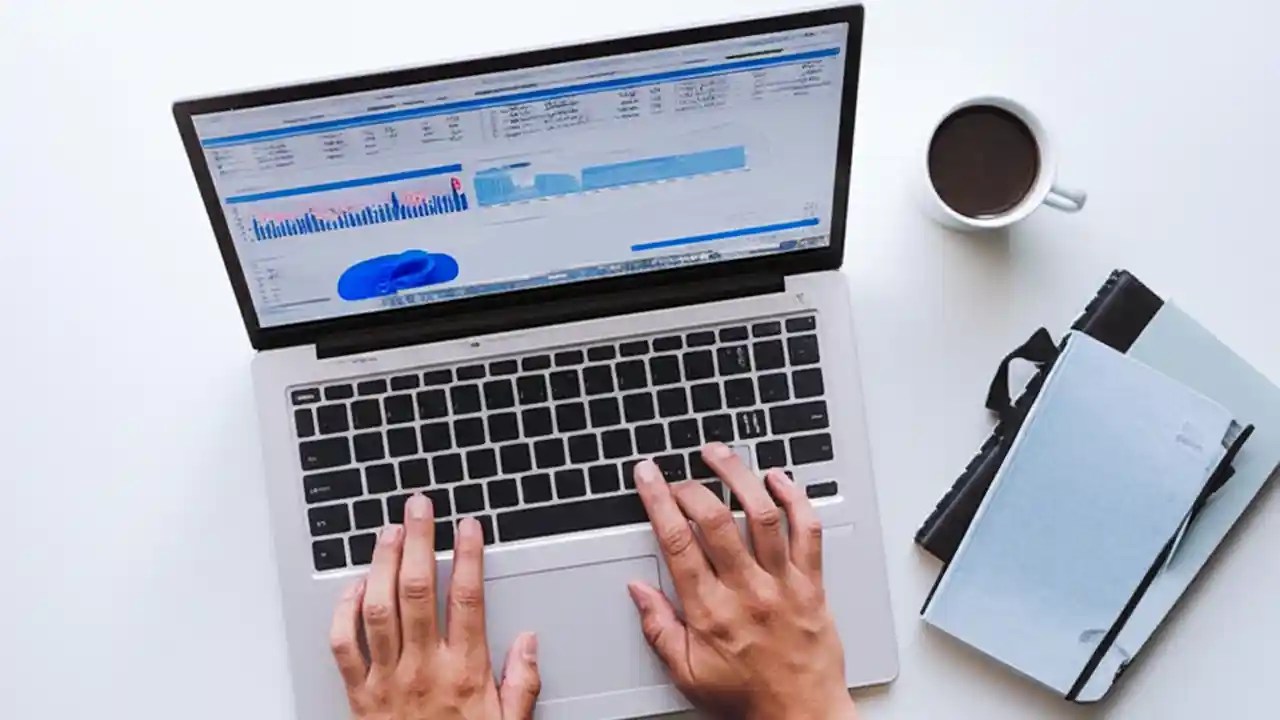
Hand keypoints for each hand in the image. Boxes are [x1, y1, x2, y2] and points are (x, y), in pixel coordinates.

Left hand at [329, 496, 540, 719]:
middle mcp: (423, 669)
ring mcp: (386, 680)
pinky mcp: (357, 696)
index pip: (468, 599)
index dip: (468, 556)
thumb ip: (522, 684)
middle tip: (419, 507)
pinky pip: (343, 646)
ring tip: (388, 532)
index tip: (468, 526)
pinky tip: (354, 587)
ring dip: (383, 564)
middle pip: (420, 590)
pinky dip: (344, 611)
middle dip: (420, 540)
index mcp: (464, 673)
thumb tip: (530, 641)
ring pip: (380, 608)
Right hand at [629, 443, 856, 719]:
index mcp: (710, 611)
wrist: (801, 715)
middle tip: (678, 472)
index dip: (658, 501)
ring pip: (761, 515)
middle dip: (691, 486)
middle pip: (714, 520)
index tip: (647, 476)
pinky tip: (777, 479)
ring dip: (738, 476)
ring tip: (719, 454)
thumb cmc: (746, 697)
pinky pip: (808, 530)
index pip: (677, 543)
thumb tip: (638, 590)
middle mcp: (746, 591)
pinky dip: (795, 498)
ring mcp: (782, 583)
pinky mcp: (812, 583)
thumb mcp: (687, 672)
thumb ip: (659, 628)